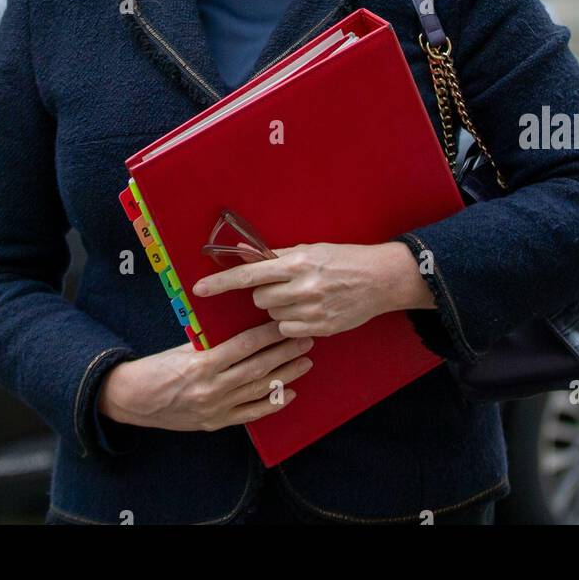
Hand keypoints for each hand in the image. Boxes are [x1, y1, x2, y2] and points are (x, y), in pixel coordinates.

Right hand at [98, 322, 314, 433]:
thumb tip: (238, 323)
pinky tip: (289, 393)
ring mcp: (215, 408)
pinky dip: (271, 405)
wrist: (134, 400)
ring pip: (258, 390)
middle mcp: (212, 388)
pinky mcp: (216, 422)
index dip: (268, 335)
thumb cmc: (156, 367)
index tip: (285, 323)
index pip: (243, 346)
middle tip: (306, 339)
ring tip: (304, 362)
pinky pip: (250, 414)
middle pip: (257, 368)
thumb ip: (210, 339)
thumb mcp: (181, 347)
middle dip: (284, 353)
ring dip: (285, 375)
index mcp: (201, 364)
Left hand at [192, 242, 397, 337]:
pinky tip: (310, 310)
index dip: (221, 282)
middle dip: (264, 293)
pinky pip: (288, 330)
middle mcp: (302, 287)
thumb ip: (275, 255)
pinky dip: (292, 322)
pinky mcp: (320, 328)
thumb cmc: (342, 259)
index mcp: (296, 263)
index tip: (199, 289)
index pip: (249, 274)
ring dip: (279, 308)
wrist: (379, 279)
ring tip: (302, 296)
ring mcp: (312, 310)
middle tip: (284, 285)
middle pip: (259, 299)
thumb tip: (242, 252)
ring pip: (272, 315)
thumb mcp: (309, 249)